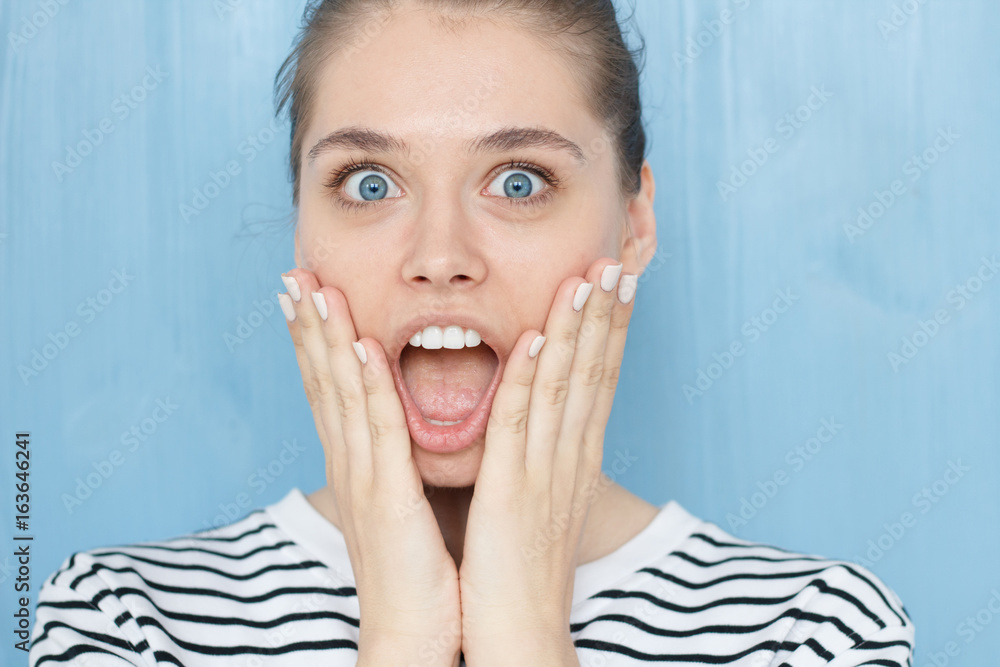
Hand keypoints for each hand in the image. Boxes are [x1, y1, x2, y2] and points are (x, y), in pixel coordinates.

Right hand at [279, 268, 461, 665]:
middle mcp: (352, 464)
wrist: (413, 635)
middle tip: (294, 274)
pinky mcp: (389, 497)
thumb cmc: (417, 572)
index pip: (332, 390)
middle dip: (309, 326)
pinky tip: (364, 347)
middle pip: (325, 382)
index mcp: (359, 464)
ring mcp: (365, 478)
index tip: (307, 295)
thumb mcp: (402, 505)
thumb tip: (403, 433)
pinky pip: (380, 432)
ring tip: (318, 289)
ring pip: (344, 395)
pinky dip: (370, 387)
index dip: (316, 341)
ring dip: (330, 339)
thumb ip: (399, 463)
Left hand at [457, 257, 637, 664]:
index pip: (598, 382)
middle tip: (617, 259)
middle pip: (593, 373)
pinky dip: (530, 378)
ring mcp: (545, 473)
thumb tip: (541, 429)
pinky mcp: (512, 492)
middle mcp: (570, 459)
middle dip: (606, 314)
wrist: (520, 637)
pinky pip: (521, 425)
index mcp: (574, 461)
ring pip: (565, 386)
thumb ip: (541, 461)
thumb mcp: (540, 504)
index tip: (617, 283)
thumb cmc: (522, 573)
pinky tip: (538, 336)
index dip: (610, 330)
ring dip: (577, 328)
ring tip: (589, 275)